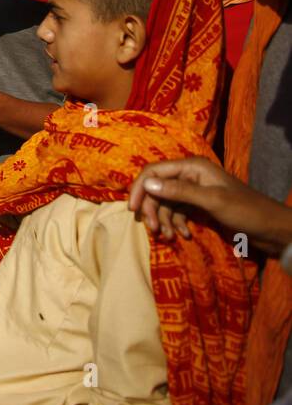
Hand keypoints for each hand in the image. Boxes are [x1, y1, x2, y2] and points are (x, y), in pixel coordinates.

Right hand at [129, 158, 291, 253]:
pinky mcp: (199, 205)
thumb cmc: (245, 210)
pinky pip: (177, 212)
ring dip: (164, 220)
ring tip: (168, 237)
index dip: (140, 189)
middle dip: (153, 209)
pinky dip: (176, 224)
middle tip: (153, 229)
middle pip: (157, 189)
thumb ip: (179, 191)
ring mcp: (194, 190)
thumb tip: (147, 184)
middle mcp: (190, 175)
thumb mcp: (212, 201)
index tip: (133, 210)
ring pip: (166, 203)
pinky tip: (182, 235)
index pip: (154, 172)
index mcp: (192, 167)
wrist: (272, 229)